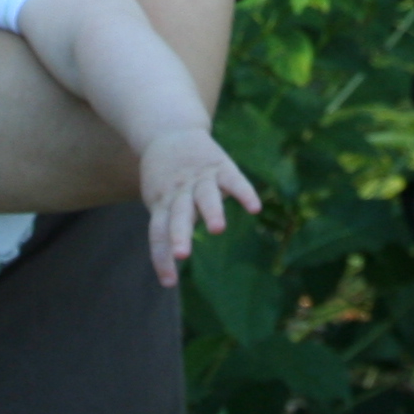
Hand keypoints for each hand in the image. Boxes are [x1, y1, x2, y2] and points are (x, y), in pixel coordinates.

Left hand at [138, 128, 260, 285]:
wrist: (169, 131)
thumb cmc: (165, 179)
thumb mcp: (159, 201)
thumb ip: (167, 229)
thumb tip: (168, 268)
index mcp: (161, 203)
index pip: (158, 233)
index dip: (162, 257)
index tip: (169, 282)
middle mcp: (179, 191)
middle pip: (177, 215)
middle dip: (180, 234)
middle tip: (183, 255)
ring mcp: (199, 177)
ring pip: (204, 195)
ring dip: (211, 211)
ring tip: (217, 229)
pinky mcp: (219, 165)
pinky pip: (233, 180)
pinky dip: (243, 193)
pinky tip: (255, 208)